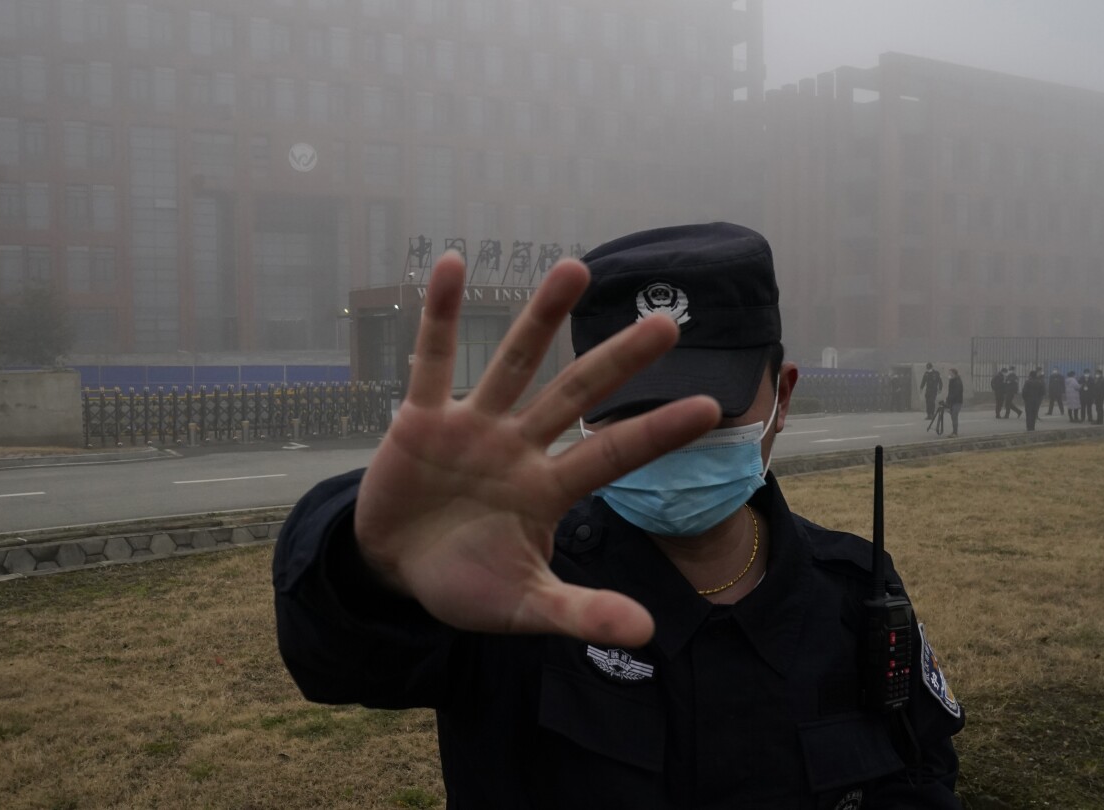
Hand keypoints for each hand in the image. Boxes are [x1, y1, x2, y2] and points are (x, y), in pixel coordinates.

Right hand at [353, 252, 719, 647]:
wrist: (393, 570)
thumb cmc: (464, 584)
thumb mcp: (522, 607)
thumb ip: (579, 614)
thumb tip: (648, 635)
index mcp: (548, 490)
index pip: (612, 455)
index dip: (656, 432)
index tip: (709, 406)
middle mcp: (519, 446)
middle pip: (576, 394)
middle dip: (619, 361)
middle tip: (668, 324)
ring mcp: (473, 426)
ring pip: (512, 362)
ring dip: (542, 318)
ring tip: (575, 268)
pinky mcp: (421, 418)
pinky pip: (430, 359)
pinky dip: (438, 314)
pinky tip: (449, 264)